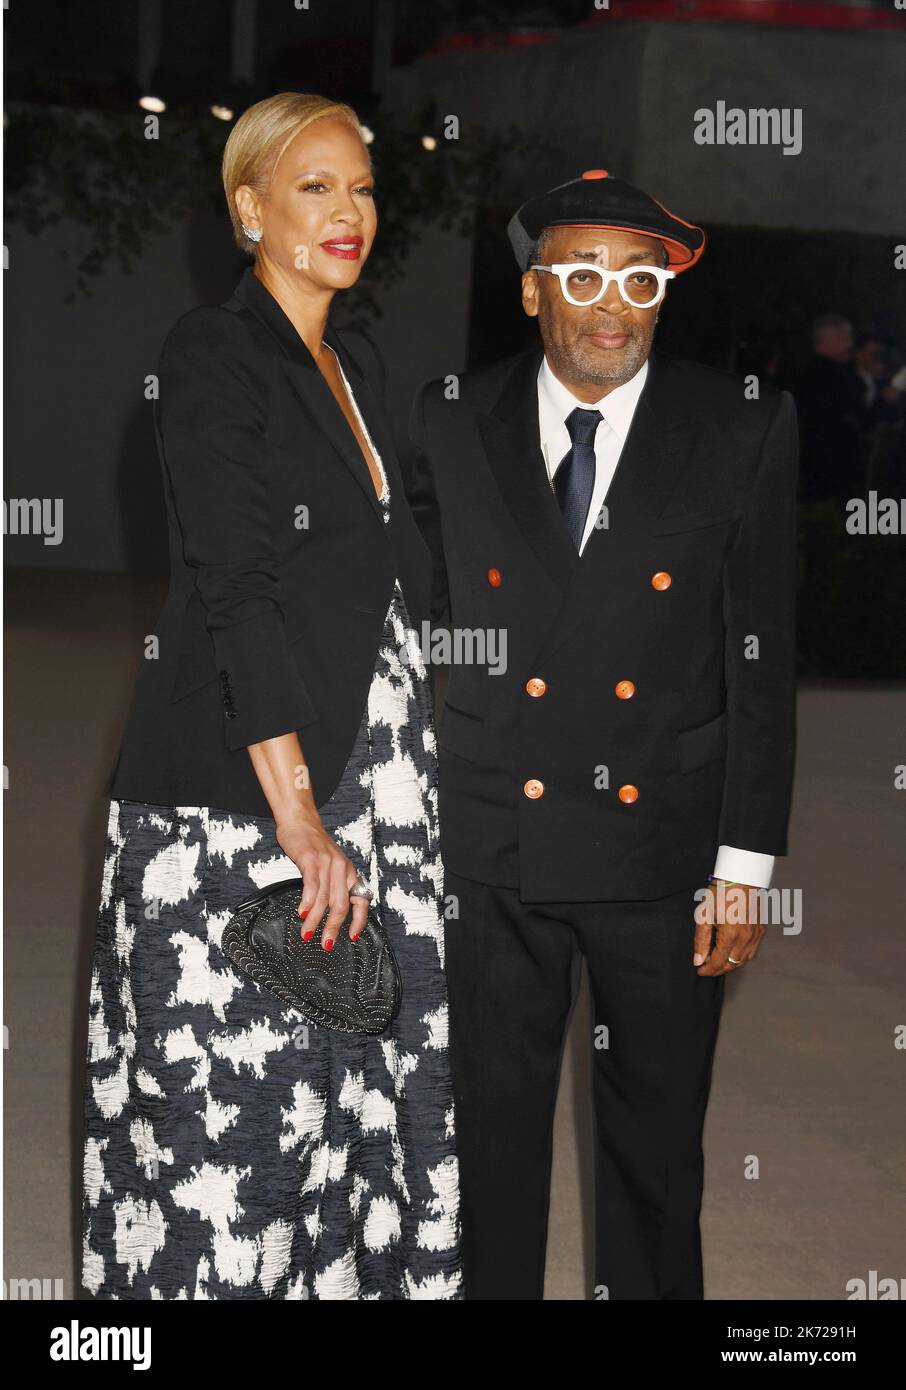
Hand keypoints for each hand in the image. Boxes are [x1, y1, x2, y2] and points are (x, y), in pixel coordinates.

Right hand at [274, 809, 369, 949]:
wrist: (301, 821)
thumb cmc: (314, 846)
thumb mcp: (331, 866)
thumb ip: (333, 887)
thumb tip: (330, 914)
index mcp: (350, 872)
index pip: (361, 901)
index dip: (358, 921)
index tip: (352, 937)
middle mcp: (342, 869)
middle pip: (341, 905)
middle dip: (333, 928)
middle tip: (326, 944)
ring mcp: (327, 864)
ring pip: (324, 900)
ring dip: (315, 920)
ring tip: (307, 934)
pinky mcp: (311, 859)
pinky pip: (311, 886)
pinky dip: (306, 902)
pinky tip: (301, 913)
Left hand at [692, 879, 765, 976]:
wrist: (741, 876)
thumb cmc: (721, 892)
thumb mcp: (705, 914)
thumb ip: (701, 940)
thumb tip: (698, 960)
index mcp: (731, 935)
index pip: (719, 962)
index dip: (708, 970)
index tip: (700, 970)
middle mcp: (746, 939)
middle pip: (732, 964)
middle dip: (719, 969)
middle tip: (706, 968)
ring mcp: (756, 935)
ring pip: (744, 960)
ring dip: (730, 964)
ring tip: (718, 962)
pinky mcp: (761, 930)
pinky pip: (753, 951)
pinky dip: (742, 956)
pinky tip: (733, 952)